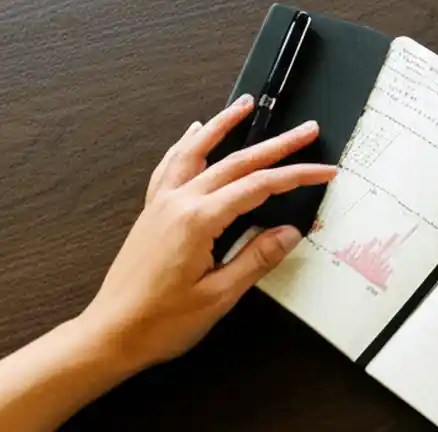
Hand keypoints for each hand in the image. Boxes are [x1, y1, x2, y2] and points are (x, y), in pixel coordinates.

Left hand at [78, 95, 335, 371]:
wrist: (111, 334)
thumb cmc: (162, 321)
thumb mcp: (220, 295)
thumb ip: (257, 258)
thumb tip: (290, 232)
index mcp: (199, 221)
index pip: (259, 187)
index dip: (297, 176)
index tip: (324, 171)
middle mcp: (179, 202)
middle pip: (236, 162)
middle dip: (276, 144)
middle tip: (307, 130)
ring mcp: (162, 204)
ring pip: (197, 151)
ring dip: (223, 125)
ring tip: (245, 105)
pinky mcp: (152, 212)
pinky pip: (170, 166)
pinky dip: (186, 145)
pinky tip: (193, 132)